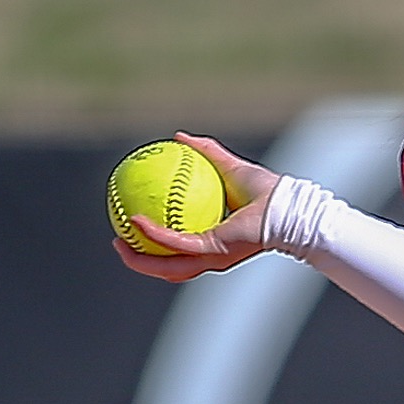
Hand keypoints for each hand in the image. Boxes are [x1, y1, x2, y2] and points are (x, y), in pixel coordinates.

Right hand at [113, 132, 282, 282]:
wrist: (285, 204)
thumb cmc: (265, 189)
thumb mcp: (229, 166)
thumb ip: (206, 152)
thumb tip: (179, 136)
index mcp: (213, 241)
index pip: (179, 251)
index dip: (154, 245)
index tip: (133, 228)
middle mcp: (210, 254)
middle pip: (167, 267)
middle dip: (140, 260)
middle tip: (119, 241)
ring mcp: (210, 256)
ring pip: (166, 266)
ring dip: (139, 259)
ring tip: (119, 241)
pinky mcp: (212, 249)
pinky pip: (175, 242)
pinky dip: (154, 234)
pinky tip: (136, 219)